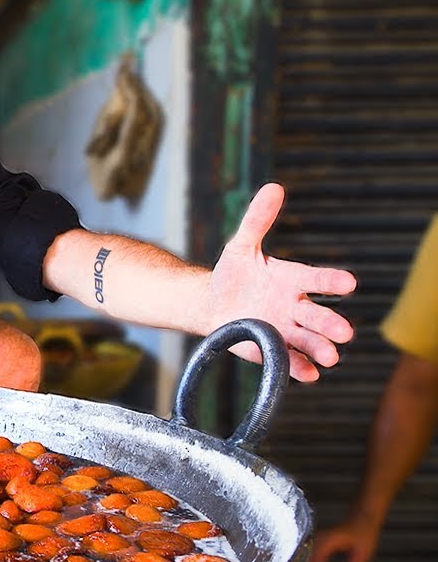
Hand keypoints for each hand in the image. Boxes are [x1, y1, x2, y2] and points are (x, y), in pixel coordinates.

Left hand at [203, 183, 357, 381]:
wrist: (212, 303)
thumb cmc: (232, 273)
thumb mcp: (241, 246)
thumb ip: (257, 221)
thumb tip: (274, 187)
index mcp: (292, 280)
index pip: (316, 279)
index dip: (331, 281)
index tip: (349, 283)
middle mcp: (295, 306)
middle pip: (317, 316)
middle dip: (330, 324)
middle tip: (344, 332)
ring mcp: (285, 329)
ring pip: (308, 341)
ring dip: (321, 349)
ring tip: (332, 357)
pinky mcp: (272, 349)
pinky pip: (289, 360)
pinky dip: (300, 368)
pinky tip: (310, 374)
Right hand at [307, 518, 380, 561]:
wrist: (362, 518)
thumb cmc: (364, 535)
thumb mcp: (362, 555)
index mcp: (328, 540)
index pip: (318, 560)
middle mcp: (318, 538)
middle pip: (309, 560)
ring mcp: (316, 539)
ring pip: (308, 559)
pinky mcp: (316, 541)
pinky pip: (311, 556)